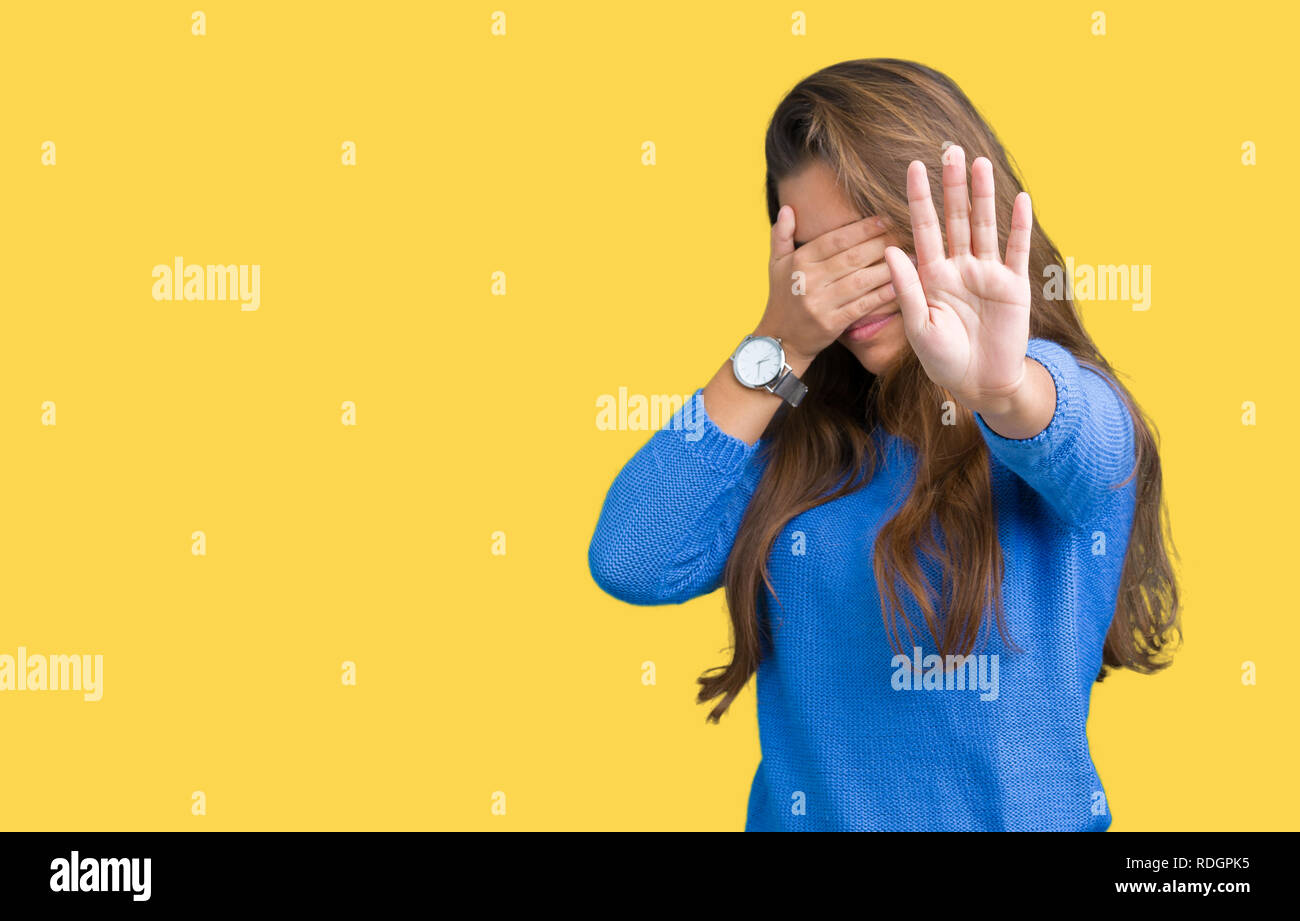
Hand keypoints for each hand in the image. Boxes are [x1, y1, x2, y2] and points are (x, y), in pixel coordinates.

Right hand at [756, 206, 897, 369]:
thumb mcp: (775, 264)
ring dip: (889, 268)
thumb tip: (789, 208)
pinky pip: (863, 305)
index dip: (862, 228)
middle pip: (852, 257)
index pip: (835, 239)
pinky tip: (901, 285)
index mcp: (799, 262)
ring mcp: (820, 304)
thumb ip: (781, 235)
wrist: (780, 340)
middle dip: (882, 244)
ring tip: (911, 257)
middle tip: (904, 234)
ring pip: (861, 280)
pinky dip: (883, 295)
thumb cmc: (782, 297)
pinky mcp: (831, 324)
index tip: (885, 219)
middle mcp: (809, 281)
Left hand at [883, 146, 1033, 413]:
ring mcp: (987, 273)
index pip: (923, 228)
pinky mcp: (1013, 284)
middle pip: (956, 218)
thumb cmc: (943, 360)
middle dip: (952, 186)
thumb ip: (906, 287)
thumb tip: (890, 249)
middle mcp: (959, 267)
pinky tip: (1020, 198)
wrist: (979, 383)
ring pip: (985, 226)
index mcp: (931, 275)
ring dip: (983, 195)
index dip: (919, 198)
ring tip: (979, 163)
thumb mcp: (919, 325)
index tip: (913, 167)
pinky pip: (1016, 249)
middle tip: (949, 149)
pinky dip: (1019, 225)